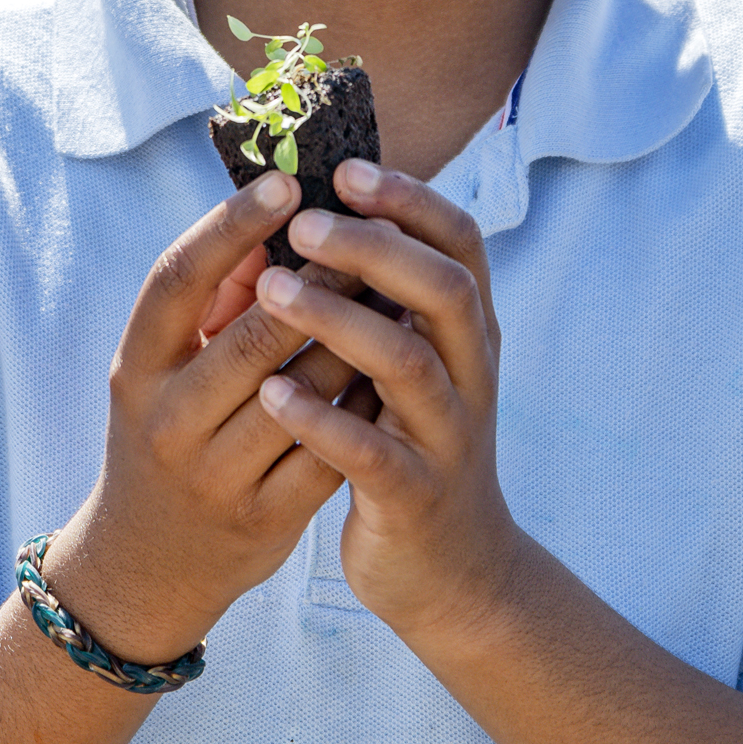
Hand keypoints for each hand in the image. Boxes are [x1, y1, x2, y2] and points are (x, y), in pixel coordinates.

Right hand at [41, 172, 361, 666]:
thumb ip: (216, 301)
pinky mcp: (265, 519)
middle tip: (373, 230)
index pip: (178, 280)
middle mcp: (168, 421)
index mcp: (135, 368)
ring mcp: (216, 476)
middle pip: (258, 332)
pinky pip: (333, 447)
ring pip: (307, 388)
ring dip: (361, 334)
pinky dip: (368, 400)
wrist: (150, 565)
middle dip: (324, 278)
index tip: (286, 183)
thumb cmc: (170, 433)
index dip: (230, 227)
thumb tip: (276, 225)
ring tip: (401, 285)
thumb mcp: (168, 369)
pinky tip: (400, 363)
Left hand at [251, 160, 520, 643]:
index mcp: (468, 335)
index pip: (460, 244)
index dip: (411, 201)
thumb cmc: (411, 446)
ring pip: (406, 365)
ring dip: (338, 321)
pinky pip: (372, 453)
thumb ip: (388, 301)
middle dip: (374, 249)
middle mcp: (471, 376)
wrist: (452, 573)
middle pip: (444, 290)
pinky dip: (323, 420)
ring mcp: (447, 438)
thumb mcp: (413, 365)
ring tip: (271, 292)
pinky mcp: (415, 498)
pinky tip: (274, 394)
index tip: (347, 169)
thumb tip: (328, 212)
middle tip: (304, 223)